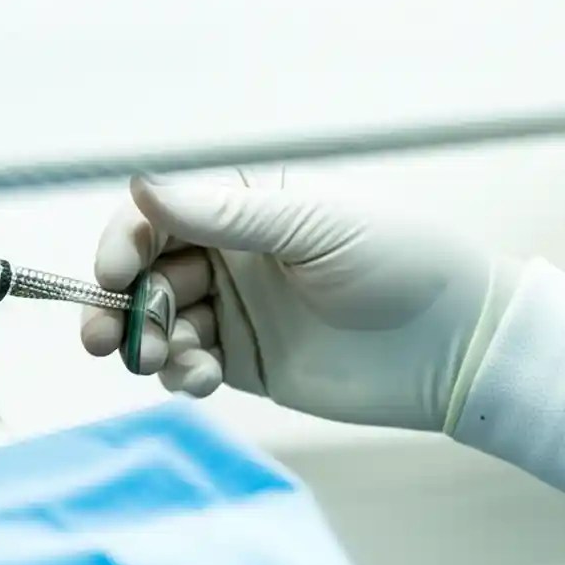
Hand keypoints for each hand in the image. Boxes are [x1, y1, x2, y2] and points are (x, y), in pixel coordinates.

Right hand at [81, 167, 519, 432]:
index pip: (160, 216)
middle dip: (120, 303)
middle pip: (146, 274)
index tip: (111, 272)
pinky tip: (200, 380)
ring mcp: (236, 310)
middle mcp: (232, 254)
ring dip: (146, 342)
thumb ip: (222, 212)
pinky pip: (190, 365)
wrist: (460, 343)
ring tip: (160, 361)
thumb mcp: (312, 225)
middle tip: (104, 336)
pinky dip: (181, 374)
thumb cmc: (401, 261)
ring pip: (160, 323)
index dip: (125, 241)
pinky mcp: (247, 362)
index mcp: (246, 206)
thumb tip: (141, 184)